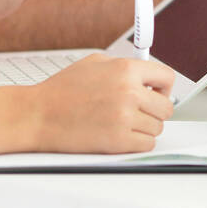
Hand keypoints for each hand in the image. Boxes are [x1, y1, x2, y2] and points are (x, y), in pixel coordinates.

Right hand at [31, 54, 176, 153]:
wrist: (38, 115)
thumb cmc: (61, 90)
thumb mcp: (94, 63)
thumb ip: (124, 65)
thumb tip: (146, 73)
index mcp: (125, 70)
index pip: (167, 77)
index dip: (163, 87)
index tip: (157, 92)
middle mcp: (129, 92)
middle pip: (166, 107)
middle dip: (154, 110)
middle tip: (138, 111)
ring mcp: (125, 117)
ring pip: (157, 127)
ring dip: (144, 127)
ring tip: (122, 122)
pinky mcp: (118, 141)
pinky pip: (147, 144)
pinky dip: (137, 142)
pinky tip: (121, 134)